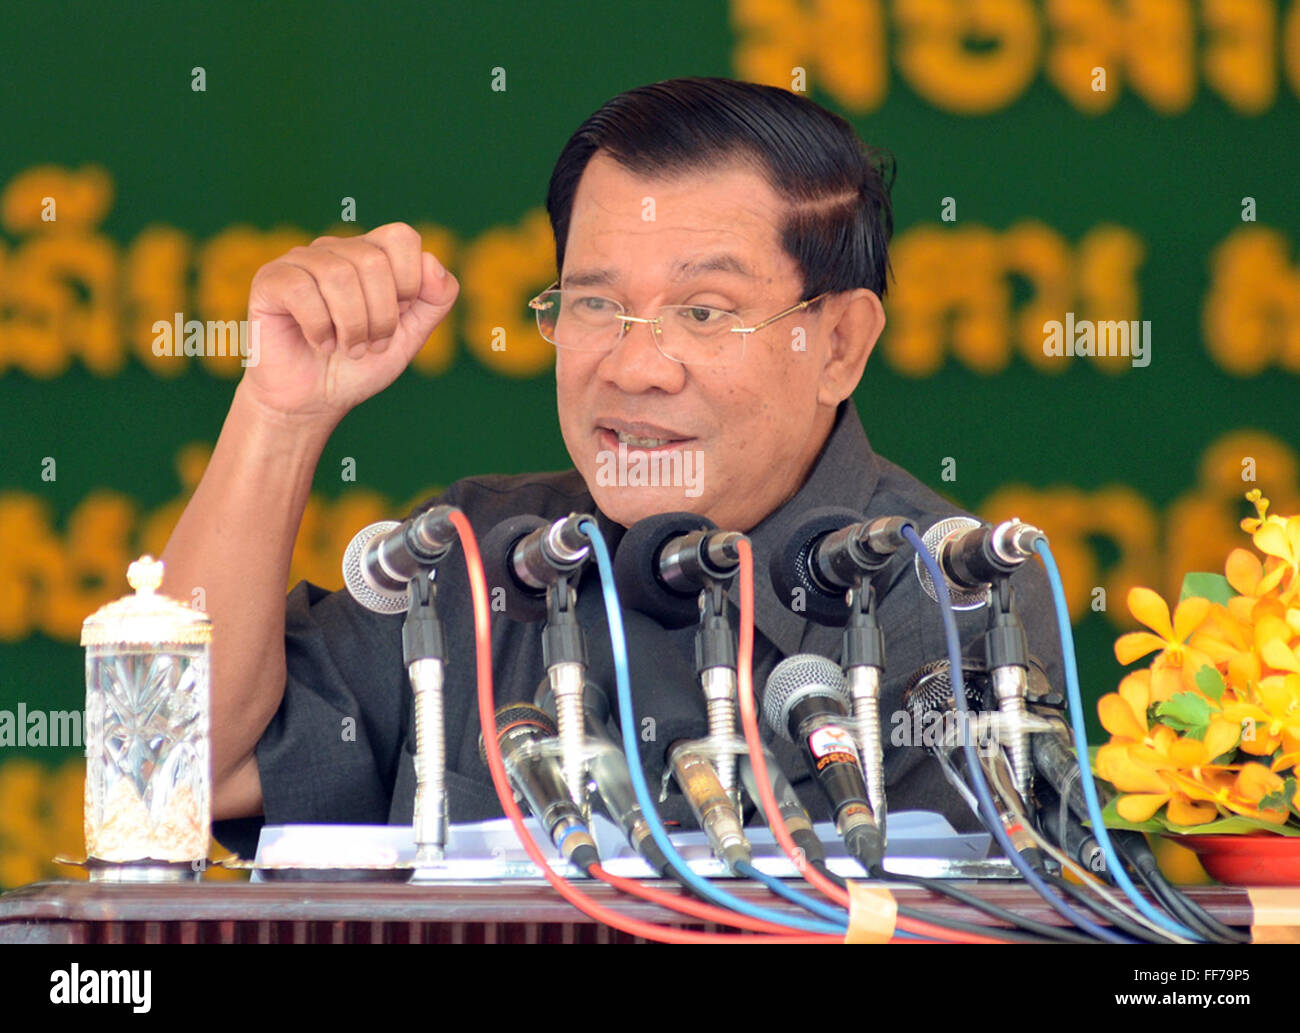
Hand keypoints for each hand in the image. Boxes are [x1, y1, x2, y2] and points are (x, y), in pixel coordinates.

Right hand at [242, 222, 458, 421]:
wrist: (313, 401)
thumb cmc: (359, 366)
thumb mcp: (410, 337)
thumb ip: (435, 300)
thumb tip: (433, 261)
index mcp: (371, 254)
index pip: (401, 237)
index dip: (409, 282)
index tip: (398, 318)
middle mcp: (336, 250)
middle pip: (373, 261)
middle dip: (381, 316)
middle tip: (372, 345)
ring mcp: (300, 261)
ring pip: (339, 275)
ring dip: (352, 326)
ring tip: (348, 349)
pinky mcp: (271, 280)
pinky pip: (302, 290)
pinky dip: (320, 328)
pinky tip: (320, 344)